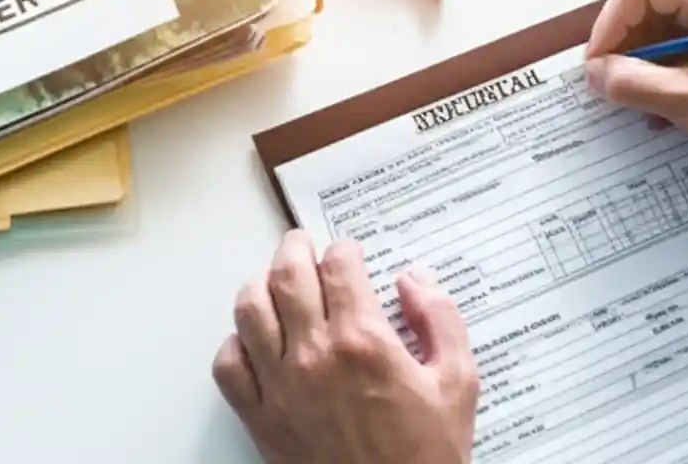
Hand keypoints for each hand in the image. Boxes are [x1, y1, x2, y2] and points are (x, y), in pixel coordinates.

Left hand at [212, 231, 478, 463]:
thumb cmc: (425, 458)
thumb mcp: (458, 384)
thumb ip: (441, 321)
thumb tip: (415, 279)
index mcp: (363, 341)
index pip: (340, 265)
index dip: (344, 249)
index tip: (349, 254)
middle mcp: (314, 356)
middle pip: (287, 274)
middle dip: (295, 248)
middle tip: (302, 244)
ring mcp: (280, 386)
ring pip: (249, 310)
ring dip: (260, 285)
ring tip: (275, 282)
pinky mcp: (259, 417)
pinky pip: (228, 365)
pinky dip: (235, 344)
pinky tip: (255, 342)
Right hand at [585, 0, 687, 200]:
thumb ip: (635, 84)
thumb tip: (593, 73)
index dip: (611, 21)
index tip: (598, 61)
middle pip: (646, 1)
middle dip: (621, 42)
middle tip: (608, 80)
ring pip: (653, 22)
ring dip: (635, 60)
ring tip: (634, 97)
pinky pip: (669, 40)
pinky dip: (653, 69)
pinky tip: (656, 102)